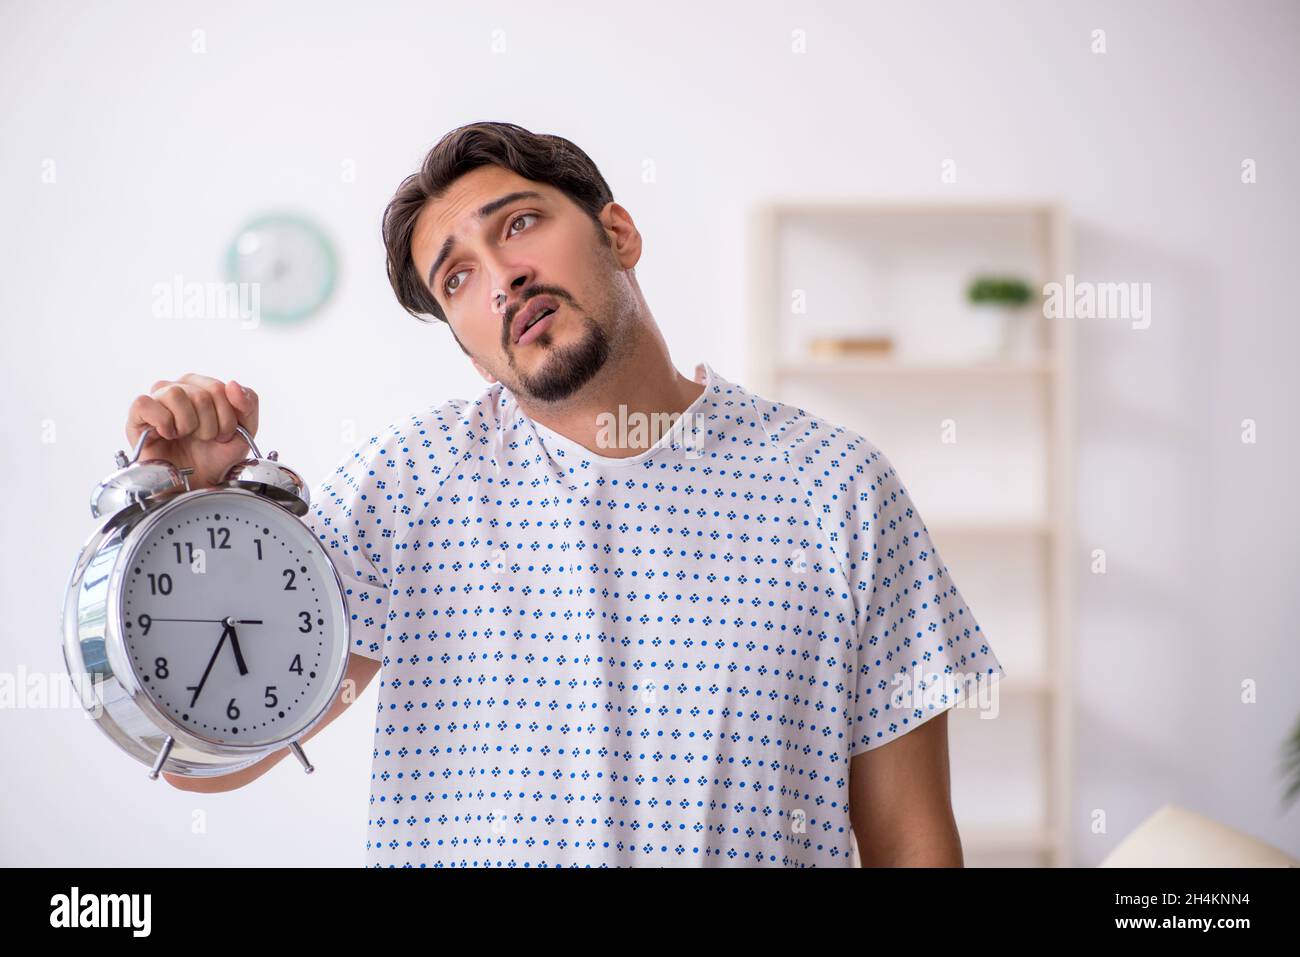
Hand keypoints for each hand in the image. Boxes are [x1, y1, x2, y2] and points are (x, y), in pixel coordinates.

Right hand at [125, 374, 259, 488]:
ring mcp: (157, 400)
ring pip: (176, 395)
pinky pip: (145, 403)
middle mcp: (179, 388)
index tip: (223, 434)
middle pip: (202, 394)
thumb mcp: (244, 430)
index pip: (220, 388)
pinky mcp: (137, 415)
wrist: (196, 483)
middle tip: (204, 439)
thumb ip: (248, 403)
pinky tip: (167, 434)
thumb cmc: (215, 455)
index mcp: (203, 387)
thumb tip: (232, 384)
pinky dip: (162, 422)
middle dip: (210, 425)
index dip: (227, 417)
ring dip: (188, 425)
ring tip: (184, 437)